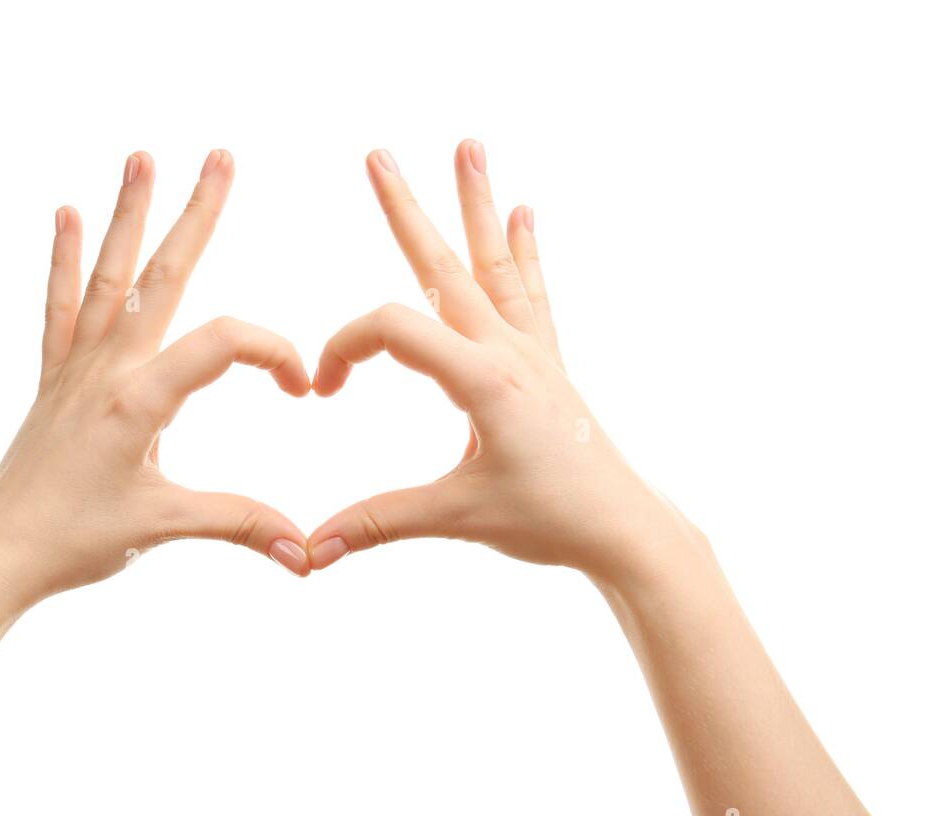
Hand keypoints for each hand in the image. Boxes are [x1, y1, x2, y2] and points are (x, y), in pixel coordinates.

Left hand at [0, 150, 311, 609]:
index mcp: (139, 398)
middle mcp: (106, 368)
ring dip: (127, 214)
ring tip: (141, 156)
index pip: (222, 344)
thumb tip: (307, 552)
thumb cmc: (76, 540)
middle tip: (220, 156)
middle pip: (162, 275)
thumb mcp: (165, 526)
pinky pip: (60, 306)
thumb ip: (240, 525)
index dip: (272, 352)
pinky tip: (65, 214)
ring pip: (109, 276)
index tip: (300, 386)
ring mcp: (75, 367)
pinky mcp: (55, 379)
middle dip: (197, 214)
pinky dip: (63, 260)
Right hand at [307, 142, 692, 581]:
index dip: (346, 347)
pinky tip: (525, 212)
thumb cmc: (549, 520)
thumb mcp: (457, 518)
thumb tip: (310, 550)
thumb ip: (380, 523)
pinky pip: (532, 294)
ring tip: (469, 146)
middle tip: (377, 153)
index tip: (324, 390)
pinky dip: (524, 252)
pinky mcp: (547, 363)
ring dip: (476, 204)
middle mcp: (509, 351)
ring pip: (493, 264)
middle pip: (445, 266)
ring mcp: (533, 351)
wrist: (624, 528)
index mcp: (483, 379)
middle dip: (406, 209)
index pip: (394, 329)